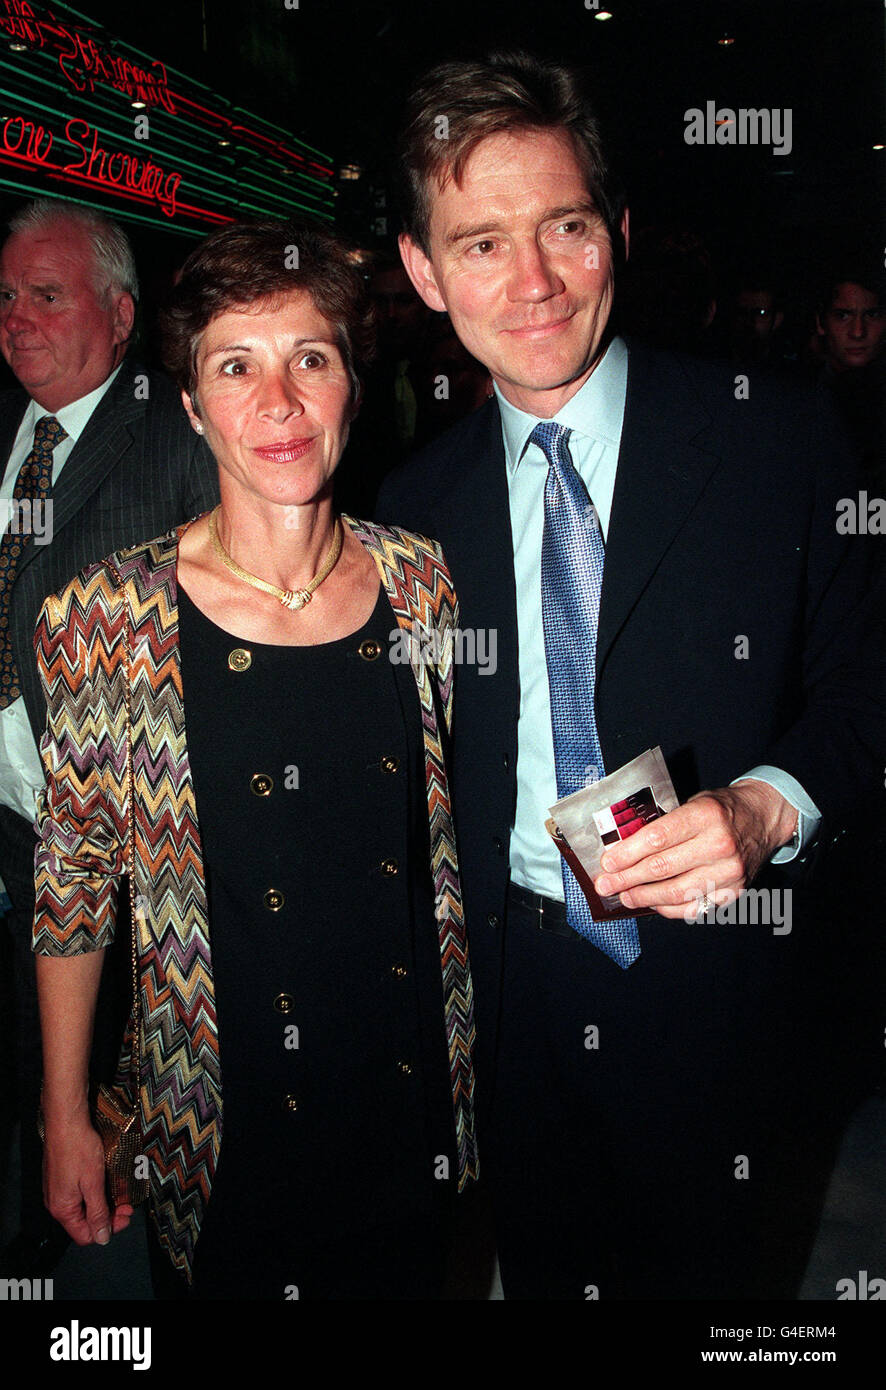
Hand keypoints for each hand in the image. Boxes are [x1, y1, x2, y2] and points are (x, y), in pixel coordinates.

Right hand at [42, 1115, 132, 1245]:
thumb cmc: (79, 1149)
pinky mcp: (61, 1178)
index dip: (107, 1230)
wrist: (66, 1121)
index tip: (125, 1217)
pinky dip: (95, 1194)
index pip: (85, 1235)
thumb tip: (101, 1238)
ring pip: (83, 1207)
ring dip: (104, 1204)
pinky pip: (79, 1194)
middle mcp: (56, 1203)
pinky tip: (107, 1185)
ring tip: (121, 1195)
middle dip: (108, 1216)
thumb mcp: (93, 1184)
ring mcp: (57, 1190)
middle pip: (84, 1222)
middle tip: (127, 1206)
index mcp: (62, 1209)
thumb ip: (98, 1213)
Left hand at [593, 781, 797, 919]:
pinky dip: (668, 908)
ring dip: (643, 897)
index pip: (657, 838)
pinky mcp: (734, 891)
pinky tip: (651, 903)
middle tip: (605, 884)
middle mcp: (719, 845)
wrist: (763, 818)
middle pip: (661, 868)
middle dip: (626, 878)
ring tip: (623, 896)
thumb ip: (663, 825)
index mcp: (705, 815)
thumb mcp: (692, 803)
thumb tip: (622, 850)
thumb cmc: (721, 809)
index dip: (627, 853)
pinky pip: (693, 908)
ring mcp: (729, 872)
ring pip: (675, 893)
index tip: (607, 862)